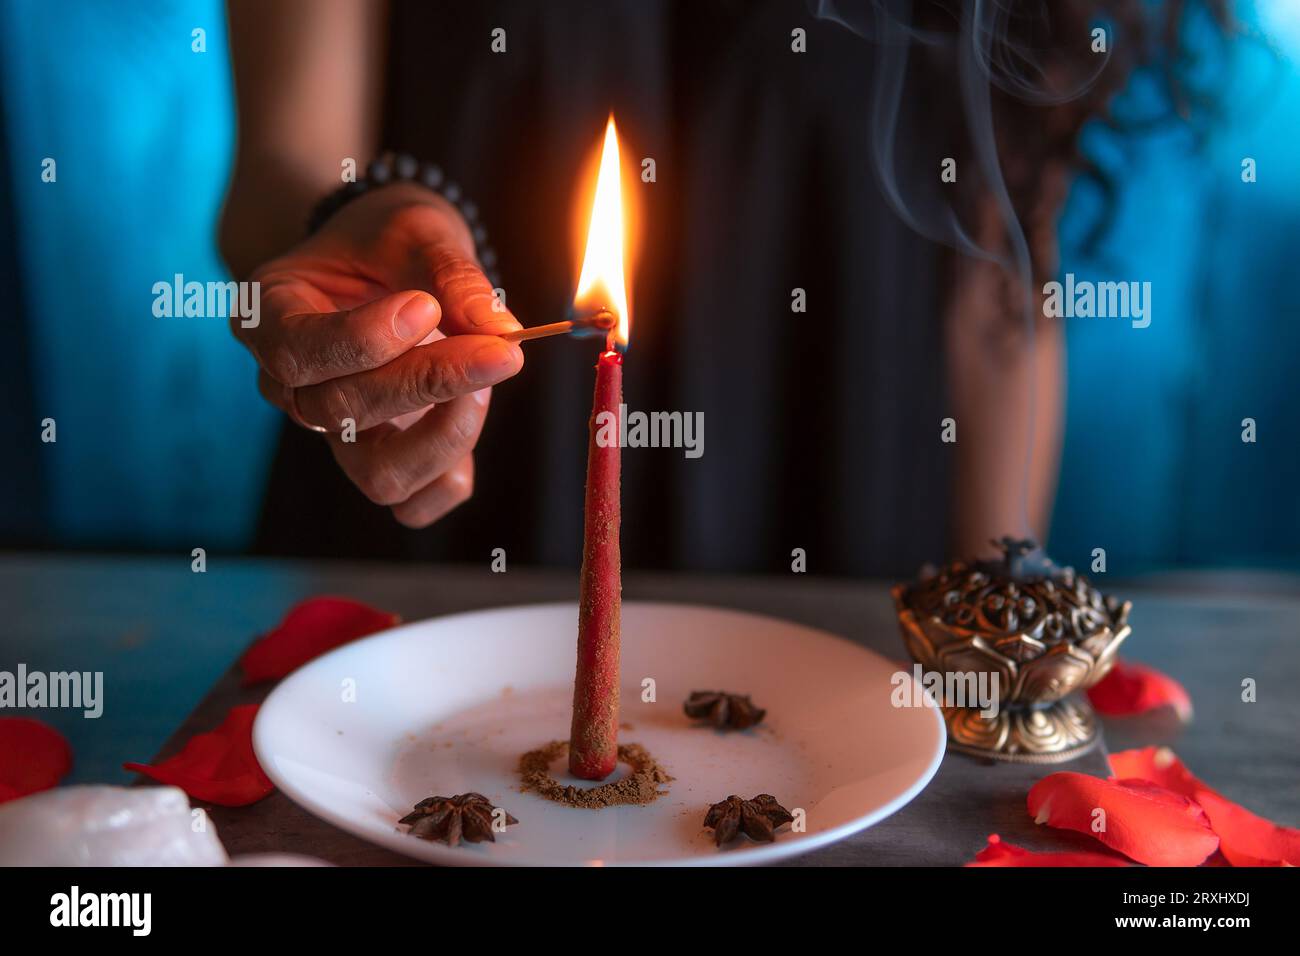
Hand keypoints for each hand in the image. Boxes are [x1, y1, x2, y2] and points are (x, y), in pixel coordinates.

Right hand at [233, 183, 523, 526]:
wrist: (387, 258)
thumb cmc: (388, 240)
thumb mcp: (417, 231)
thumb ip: (452, 275)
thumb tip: (502, 329)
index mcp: (269, 316)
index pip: (297, 352)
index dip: (362, 340)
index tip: (425, 307)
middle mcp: (291, 387)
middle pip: (342, 413)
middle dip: (428, 382)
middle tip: (498, 347)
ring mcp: (336, 434)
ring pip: (378, 475)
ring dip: (446, 434)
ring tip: (487, 369)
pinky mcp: (383, 460)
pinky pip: (414, 504)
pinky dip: (453, 472)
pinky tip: (473, 409)